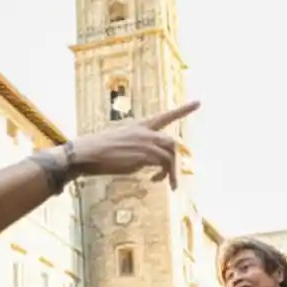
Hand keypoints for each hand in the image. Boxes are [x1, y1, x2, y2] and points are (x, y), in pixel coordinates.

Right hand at [67, 101, 200, 189]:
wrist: (87, 153)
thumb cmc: (100, 150)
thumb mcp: (121, 142)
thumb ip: (139, 146)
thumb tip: (150, 160)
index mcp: (140, 125)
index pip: (166, 115)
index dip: (183, 109)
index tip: (198, 102)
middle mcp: (146, 132)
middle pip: (172, 142)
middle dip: (176, 160)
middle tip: (173, 179)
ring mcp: (145, 142)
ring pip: (171, 154)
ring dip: (172, 171)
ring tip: (168, 184)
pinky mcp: (144, 154)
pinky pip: (163, 164)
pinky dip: (163, 174)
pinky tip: (154, 180)